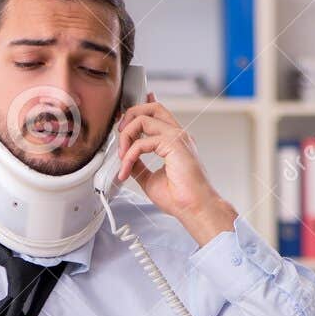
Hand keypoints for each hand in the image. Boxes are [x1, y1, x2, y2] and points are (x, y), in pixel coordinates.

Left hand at [115, 94, 238, 245]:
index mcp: (175, 141)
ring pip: (143, 119)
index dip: (138, 111)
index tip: (122, 121)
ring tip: (121, 158)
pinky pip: (142, 142)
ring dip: (125, 137)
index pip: (157, 114)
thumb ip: (139, 164)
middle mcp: (177, 135)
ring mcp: (177, 137)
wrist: (195, 208)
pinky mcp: (174, 144)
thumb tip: (126, 158)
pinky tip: (127, 169)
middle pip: (151, 107)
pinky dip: (129, 155)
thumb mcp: (150, 178)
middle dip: (130, 115)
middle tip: (120, 134)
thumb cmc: (180, 197)